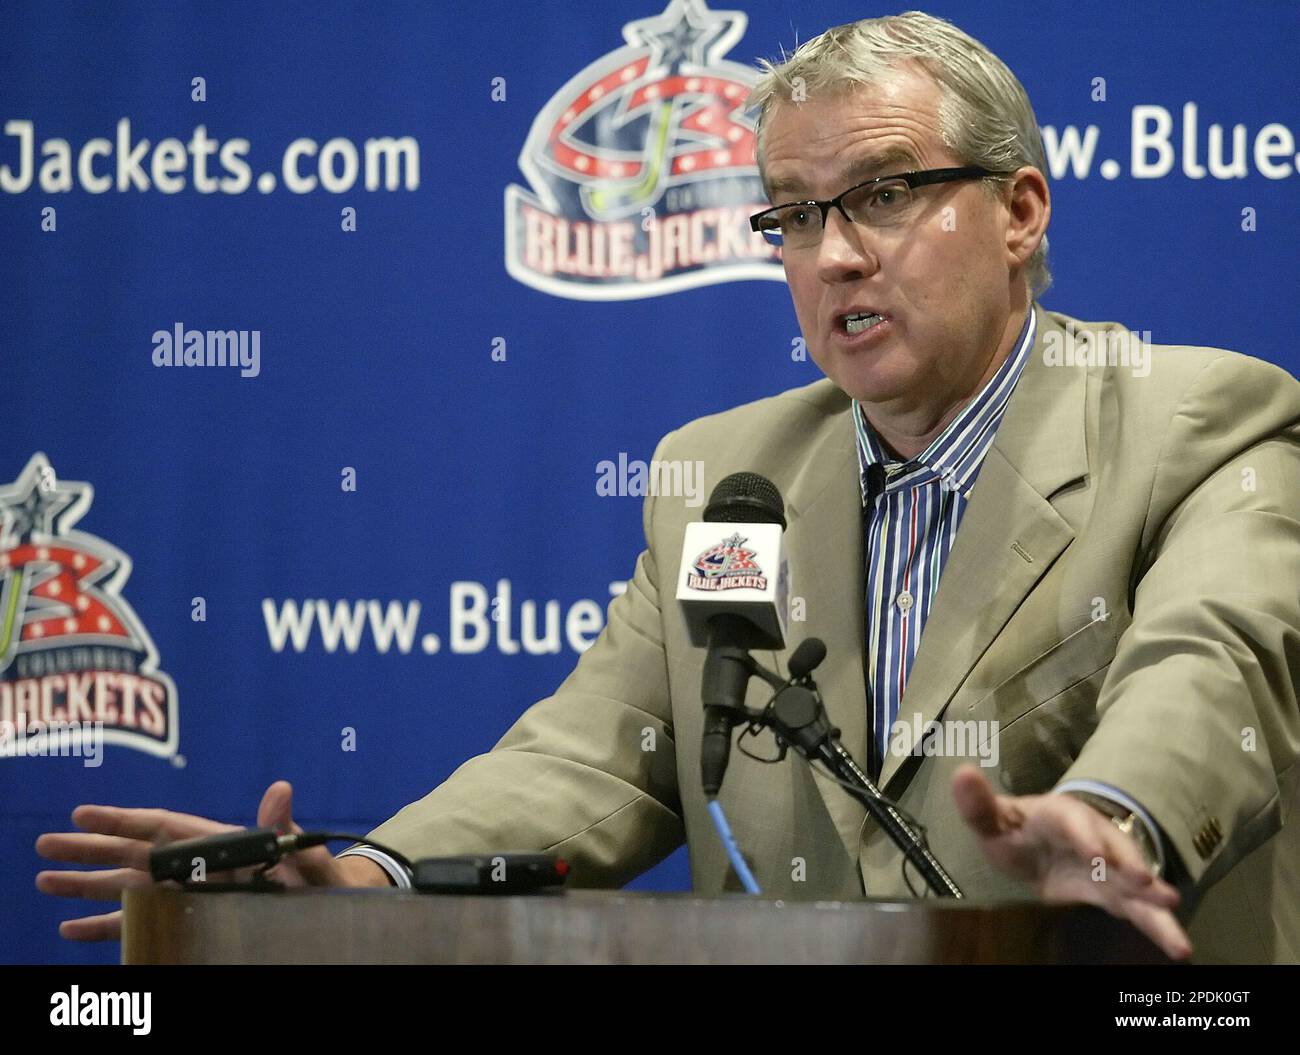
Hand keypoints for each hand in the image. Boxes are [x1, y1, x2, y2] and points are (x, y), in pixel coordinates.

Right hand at [35, 780, 378, 941]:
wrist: (325, 911)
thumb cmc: (316, 879)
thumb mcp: (303, 854)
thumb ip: (284, 828)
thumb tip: (280, 790)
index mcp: (219, 845)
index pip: (164, 829)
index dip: (124, 821)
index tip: (84, 814)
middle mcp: (196, 868)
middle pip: (134, 855)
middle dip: (90, 849)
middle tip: (44, 844)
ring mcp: (188, 896)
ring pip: (127, 889)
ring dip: (86, 886)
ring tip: (44, 880)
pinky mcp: (187, 924)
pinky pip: (139, 925)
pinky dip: (104, 928)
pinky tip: (70, 929)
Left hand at [950, 764, 1192, 960]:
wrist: (1039, 847)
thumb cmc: (1016, 830)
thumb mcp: (992, 820)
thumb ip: (977, 805)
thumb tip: (961, 773)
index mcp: (1059, 816)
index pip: (1072, 822)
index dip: (1084, 835)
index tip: (1095, 853)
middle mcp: (1092, 838)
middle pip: (1114, 849)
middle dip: (1129, 863)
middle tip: (1146, 881)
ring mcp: (1108, 867)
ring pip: (1134, 881)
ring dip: (1153, 895)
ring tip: (1172, 907)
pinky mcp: (1115, 894)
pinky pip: (1139, 911)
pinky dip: (1159, 926)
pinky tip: (1180, 947)